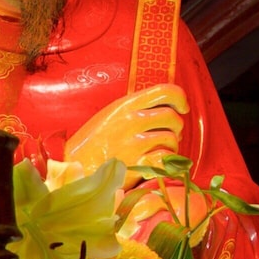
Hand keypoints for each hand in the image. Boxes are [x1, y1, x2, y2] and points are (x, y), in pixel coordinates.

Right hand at [62, 84, 189, 182]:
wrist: (75, 167)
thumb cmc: (91, 143)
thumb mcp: (108, 116)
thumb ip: (132, 109)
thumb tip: (161, 107)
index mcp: (125, 105)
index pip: (165, 91)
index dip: (180, 98)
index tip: (182, 107)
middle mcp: (132, 120)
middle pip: (172, 117)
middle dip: (175, 127)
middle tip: (168, 135)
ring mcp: (135, 142)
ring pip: (171, 139)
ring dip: (170, 147)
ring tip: (158, 151)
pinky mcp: (138, 163)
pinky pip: (166, 158)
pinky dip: (165, 162)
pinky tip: (155, 163)